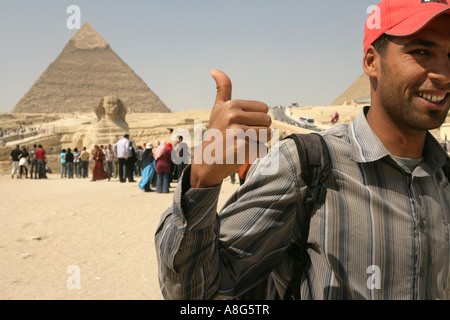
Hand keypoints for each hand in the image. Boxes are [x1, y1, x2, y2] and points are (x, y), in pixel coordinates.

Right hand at [190, 70, 271, 187]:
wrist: (207, 162)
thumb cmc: (217, 133)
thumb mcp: (218, 109)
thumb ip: (222, 90)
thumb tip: (215, 70)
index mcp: (232, 105)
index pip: (264, 109)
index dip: (256, 119)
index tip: (241, 125)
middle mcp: (233, 116)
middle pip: (268, 122)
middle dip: (259, 131)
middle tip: (242, 137)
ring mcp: (237, 132)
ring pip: (267, 135)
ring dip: (259, 142)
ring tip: (242, 144)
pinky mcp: (241, 148)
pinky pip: (263, 149)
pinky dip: (256, 154)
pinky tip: (241, 154)